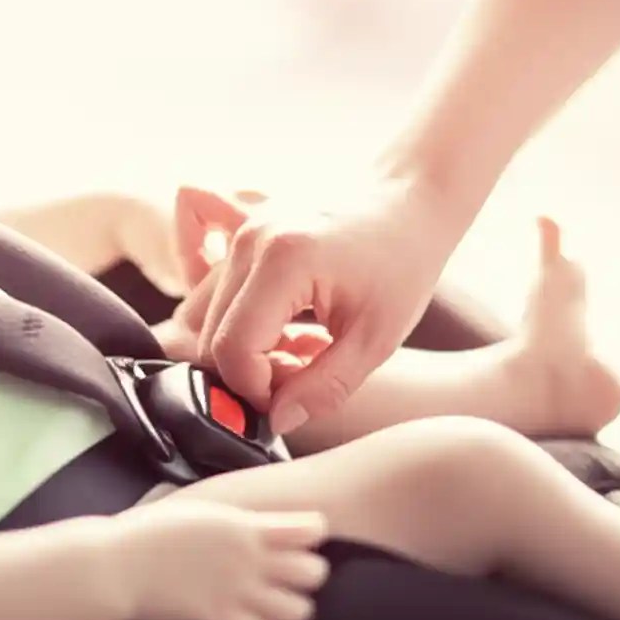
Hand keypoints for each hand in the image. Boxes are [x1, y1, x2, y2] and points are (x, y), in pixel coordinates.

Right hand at [108, 498, 329, 619]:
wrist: (116, 564)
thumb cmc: (148, 534)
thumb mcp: (199, 511)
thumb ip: (233, 519)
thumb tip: (249, 518)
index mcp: (244, 526)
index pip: (311, 528)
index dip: (311, 538)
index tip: (295, 543)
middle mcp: (247, 557)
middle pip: (314, 573)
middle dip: (305, 580)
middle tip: (284, 581)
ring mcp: (234, 590)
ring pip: (297, 611)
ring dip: (287, 612)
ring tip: (268, 609)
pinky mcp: (217, 619)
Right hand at [178, 180, 468, 433]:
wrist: (410, 198)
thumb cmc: (404, 261)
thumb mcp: (376, 339)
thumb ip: (323, 388)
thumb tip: (276, 421)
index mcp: (283, 260)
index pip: (233, 350)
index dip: (256, 390)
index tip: (294, 399)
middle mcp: (250, 241)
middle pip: (212, 338)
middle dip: (251, 374)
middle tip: (304, 377)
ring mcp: (241, 235)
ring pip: (210, 322)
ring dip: (249, 352)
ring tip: (304, 351)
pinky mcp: (241, 237)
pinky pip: (219, 298)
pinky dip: (247, 327)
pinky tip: (290, 331)